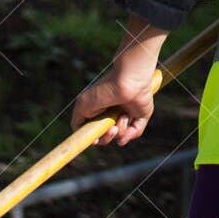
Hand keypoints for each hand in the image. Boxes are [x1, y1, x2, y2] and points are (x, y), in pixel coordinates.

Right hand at [72, 19, 166, 145]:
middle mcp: (114, 115)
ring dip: (118, 134)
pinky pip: (136, 133)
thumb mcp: (83, 106)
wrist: (129, 77)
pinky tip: (128, 125)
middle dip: (106, 138)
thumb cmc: (106, 88)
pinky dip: (132, 132)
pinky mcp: (142, 114)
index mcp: (101, 113)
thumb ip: (76, 121)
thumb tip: (76, 135)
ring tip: (119, 123)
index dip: (94, 139)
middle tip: (109, 129)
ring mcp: (128, 115)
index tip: (94, 139)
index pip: (95, 134)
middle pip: (107, 139)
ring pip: (121, 137)